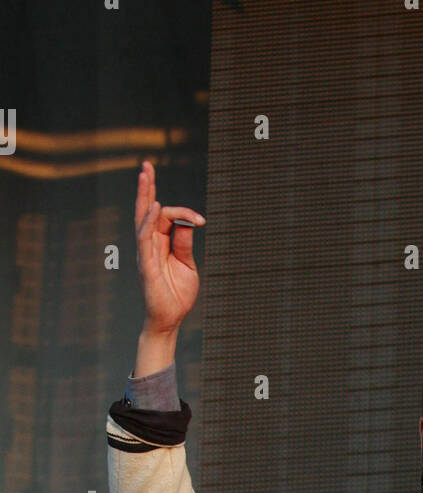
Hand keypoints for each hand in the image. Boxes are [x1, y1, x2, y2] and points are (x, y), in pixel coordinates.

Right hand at [134, 160, 205, 333]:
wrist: (171, 319)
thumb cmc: (177, 293)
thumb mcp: (187, 264)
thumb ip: (184, 243)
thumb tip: (187, 222)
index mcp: (160, 243)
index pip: (165, 216)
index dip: (183, 212)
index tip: (201, 220)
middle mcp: (149, 244)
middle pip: (145, 209)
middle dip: (146, 187)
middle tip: (146, 165)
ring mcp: (145, 253)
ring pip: (142, 219)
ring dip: (143, 196)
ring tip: (145, 175)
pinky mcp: (146, 265)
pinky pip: (144, 239)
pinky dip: (148, 222)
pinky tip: (152, 208)